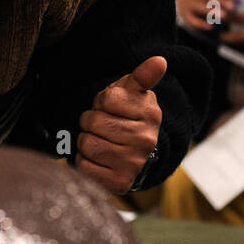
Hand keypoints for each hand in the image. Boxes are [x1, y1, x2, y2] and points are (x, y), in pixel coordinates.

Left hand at [76, 55, 165, 194]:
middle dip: (91, 121)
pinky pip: (84, 166)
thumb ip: (142, 76)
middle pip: (93, 121)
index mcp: (150, 114)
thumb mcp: (133, 93)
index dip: (102, 102)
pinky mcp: (119, 183)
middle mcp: (145, 140)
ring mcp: (133, 163)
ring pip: (86, 143)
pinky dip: (84, 161)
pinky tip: (98, 159)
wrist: (134, 154)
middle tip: (103, 126)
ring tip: (100, 141)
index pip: (106, 98)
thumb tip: (159, 61)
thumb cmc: (128, 117)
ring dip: (86, 141)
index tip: (111, 108)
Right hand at [175, 0, 233, 30]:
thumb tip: (238, 0)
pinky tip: (210, 27)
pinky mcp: (183, 14)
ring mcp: (185, 2)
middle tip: (232, 7)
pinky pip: (191, 19)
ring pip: (197, 5)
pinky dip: (200, 23)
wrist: (180, 1)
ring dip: (210, 10)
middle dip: (219, 0)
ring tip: (223, 16)